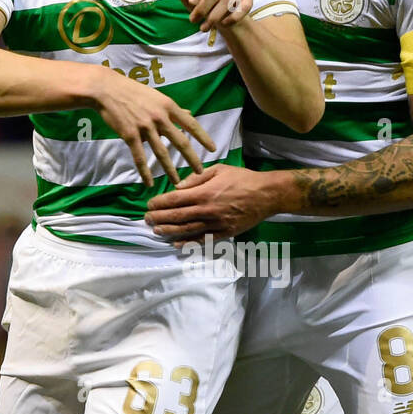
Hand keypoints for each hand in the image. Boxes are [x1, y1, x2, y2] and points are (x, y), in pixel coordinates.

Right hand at [92, 72, 216, 188]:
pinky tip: (149, 183)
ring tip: (177, 183)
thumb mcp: (157, 97)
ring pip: (161, 152)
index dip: (203, 137)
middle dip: (192, 159)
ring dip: (170, 170)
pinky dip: (145, 172)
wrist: (107, 90)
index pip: (191, 124)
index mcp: (168, 106)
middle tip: (199, 172)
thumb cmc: (133, 92)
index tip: (213, 149)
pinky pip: (140, 157)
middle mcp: (160, 117)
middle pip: (180, 141)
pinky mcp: (130, 135)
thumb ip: (173, 109)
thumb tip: (190, 114)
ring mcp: (145, 127)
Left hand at [145, 164, 274, 240]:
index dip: (159, 203)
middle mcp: (207, 210)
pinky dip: (188, 243)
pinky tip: (176, 244)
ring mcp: (216, 224)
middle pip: (177, 217)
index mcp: (204, 193)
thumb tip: (178, 187)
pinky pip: (203, 240)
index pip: (175, 200)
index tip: (149, 205)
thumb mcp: (219, 169)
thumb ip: (196, 178)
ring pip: (187, 230)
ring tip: (156, 231)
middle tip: (146, 220)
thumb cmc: (242, 178)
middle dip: (159, 218)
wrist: (266, 195)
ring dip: (169, 231)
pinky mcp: (224, 233)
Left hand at [178, 0, 252, 36]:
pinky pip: (243, 8)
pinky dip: (233, 18)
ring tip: (204, 27)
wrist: (221, 13)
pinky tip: (223, 24)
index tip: (191, 3)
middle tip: (193, 20)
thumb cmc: (203, 2)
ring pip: (228, 1)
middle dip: (203, 8)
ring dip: (215, 17)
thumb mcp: (191, 0)